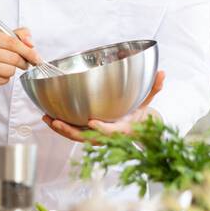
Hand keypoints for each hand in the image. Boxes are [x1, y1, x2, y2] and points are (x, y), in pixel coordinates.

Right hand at [0, 27, 42, 88]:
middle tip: (24, 63)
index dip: (27, 50)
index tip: (36, 57)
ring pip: (10, 70)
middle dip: (23, 62)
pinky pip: (3, 80)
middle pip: (14, 58)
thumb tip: (30, 43)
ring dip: (11, 70)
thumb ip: (17, 35)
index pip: (12, 42)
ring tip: (3, 66)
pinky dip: (4, 78)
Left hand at [42, 70, 166, 142]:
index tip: (92, 122)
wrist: (136, 131)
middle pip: (86, 137)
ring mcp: (96, 137)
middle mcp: (106, 136)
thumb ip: (153, 88)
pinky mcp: (88, 134)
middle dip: (71, 131)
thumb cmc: (140, 115)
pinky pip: (72, 133)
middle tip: (58, 122)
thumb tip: (162, 73)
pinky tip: (48, 117)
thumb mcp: (147, 102)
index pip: (111, 132)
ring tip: (47, 118)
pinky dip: (60, 127)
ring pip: (76, 137)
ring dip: (60, 129)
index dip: (101, 128)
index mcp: (122, 129)